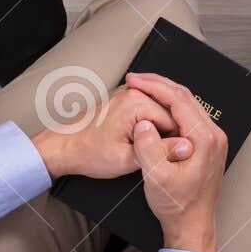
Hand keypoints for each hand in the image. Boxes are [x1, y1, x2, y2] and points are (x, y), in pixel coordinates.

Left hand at [31, 85, 191, 179]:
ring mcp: (128, 92)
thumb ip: (160, 152)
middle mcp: (134, 91)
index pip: (175, 120)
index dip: (176, 141)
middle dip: (168, 133)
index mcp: (137, 102)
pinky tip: (144, 139)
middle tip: (160, 154)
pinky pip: (148, 109)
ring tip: (150, 147)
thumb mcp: (128, 160)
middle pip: (169, 113)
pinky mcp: (124, 98)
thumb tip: (187, 148)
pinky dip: (150, 124)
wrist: (63, 146)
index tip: (169, 156)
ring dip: (160, 129)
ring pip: (160, 111)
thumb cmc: (88, 153)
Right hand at [125, 70, 226, 251]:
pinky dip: (171, 106)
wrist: (192, 225)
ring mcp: (213, 140)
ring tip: (143, 86)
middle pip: (186, 97)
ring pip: (188, 104)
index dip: (154, 86)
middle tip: (136, 78)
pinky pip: (189, 116)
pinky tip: (156, 106)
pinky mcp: (207, 145)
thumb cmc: (178, 206)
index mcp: (205, 139)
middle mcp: (214, 136)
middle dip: (159, 84)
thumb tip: (143, 123)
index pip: (179, 100)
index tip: (135, 80)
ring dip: (165, 93)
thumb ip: (149, 148)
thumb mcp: (156, 178)